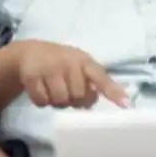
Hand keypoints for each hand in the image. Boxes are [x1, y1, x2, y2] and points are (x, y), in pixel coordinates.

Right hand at [14, 40, 129, 108]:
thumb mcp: (79, 65)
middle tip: (68, 92)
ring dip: (58, 102)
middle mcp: (68, 62)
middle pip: (78, 96)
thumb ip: (94, 81)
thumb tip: (109, 101)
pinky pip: (42, 101)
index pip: (101, 77)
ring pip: (60, 101)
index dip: (113, 91)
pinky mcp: (31, 76)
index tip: (126, 105)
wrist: (30, 52)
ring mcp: (49, 68)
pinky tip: (42, 90)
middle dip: (74, 100)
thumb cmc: (61, 62)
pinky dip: (42, 101)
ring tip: (54, 91)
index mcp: (84, 60)